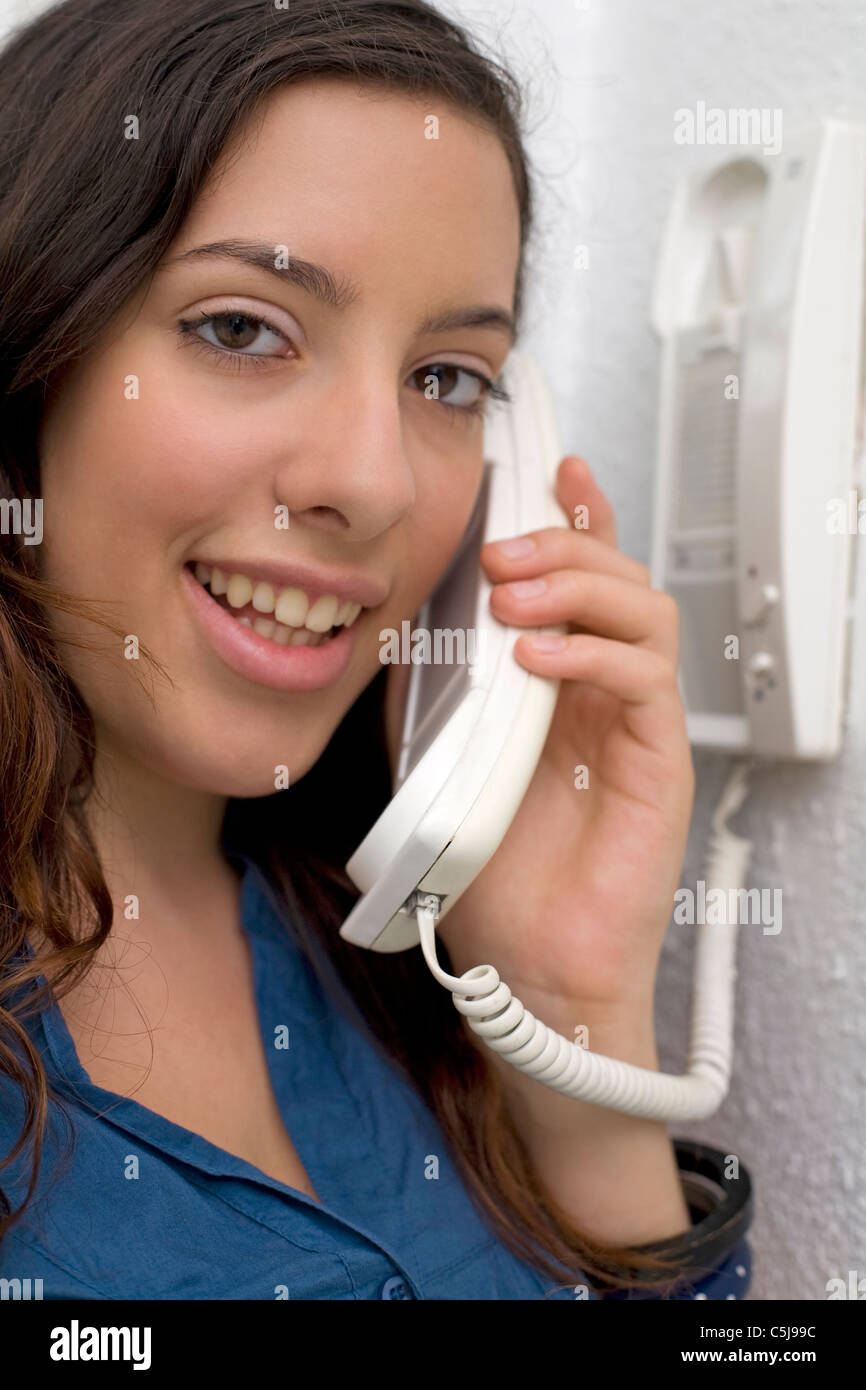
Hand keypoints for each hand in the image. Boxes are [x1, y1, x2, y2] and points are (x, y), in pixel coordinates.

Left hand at [433, 455, 694, 1033]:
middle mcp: (605, 692)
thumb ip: (430, 687)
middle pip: (618, 578)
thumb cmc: (492, 870)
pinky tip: (539, 658)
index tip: (547, 470)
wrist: (526, 964)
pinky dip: (594, 654)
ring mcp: (637, 724)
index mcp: (561, 681)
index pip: (583, 579)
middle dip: (562, 545)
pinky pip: (646, 679)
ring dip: (580, 587)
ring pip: (644, 613)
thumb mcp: (434, 756)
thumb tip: (400, 620)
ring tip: (516, 597)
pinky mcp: (660, 761)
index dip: (576, 517)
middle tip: (503, 547)